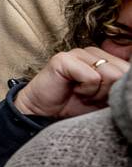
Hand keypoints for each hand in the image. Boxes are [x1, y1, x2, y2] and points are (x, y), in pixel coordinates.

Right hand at [14, 47, 128, 118]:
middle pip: (123, 72)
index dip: (120, 88)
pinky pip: (92, 78)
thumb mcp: (106, 98)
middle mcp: (94, 52)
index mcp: (105, 59)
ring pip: (110, 74)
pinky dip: (86, 91)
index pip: (129, 68)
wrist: (43, 113)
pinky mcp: (64, 59)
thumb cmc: (75, 106)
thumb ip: (120, 87)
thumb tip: (130, 85)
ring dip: (97, 93)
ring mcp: (79, 53)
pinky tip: (75, 91)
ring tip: (83, 95)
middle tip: (92, 98)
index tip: (104, 98)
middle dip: (110, 92)